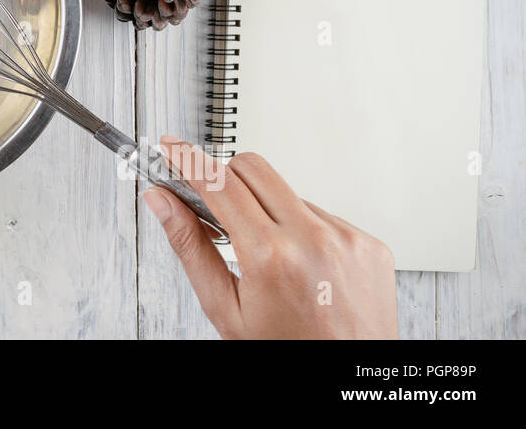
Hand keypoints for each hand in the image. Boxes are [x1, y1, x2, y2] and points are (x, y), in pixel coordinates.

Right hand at [144, 136, 397, 338]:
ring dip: (267, 210)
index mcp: (270, 257)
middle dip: (224, 177)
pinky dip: (302, 230)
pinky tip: (302, 266)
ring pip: (288, 192)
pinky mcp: (368, 243)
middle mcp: (313, 239)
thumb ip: (190, 247)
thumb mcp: (225, 309)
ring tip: (268, 257)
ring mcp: (347, 238)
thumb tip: (161, 201)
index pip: (219, 183)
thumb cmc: (285, 352)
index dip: (188, 159)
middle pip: (253, 169)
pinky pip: (323, 215)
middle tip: (212, 205)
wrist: (346, 382)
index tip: (171, 147)